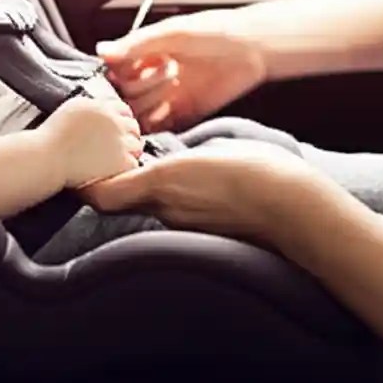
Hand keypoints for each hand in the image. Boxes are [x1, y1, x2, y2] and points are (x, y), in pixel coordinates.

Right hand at [37, 98, 144, 187]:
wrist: (47, 158)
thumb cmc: (51, 137)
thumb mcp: (71, 109)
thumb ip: (91, 106)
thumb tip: (102, 108)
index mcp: (101, 106)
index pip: (123, 109)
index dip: (121, 120)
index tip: (117, 129)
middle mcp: (113, 121)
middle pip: (133, 126)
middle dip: (127, 135)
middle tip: (117, 147)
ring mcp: (120, 141)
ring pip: (137, 145)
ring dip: (129, 152)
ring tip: (114, 160)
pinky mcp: (121, 161)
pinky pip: (133, 163)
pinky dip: (125, 167)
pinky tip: (113, 170)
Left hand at [81, 141, 356, 246]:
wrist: (294, 208)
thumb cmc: (262, 171)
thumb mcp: (215, 148)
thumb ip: (183, 156)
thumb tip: (172, 157)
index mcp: (164, 181)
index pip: (102, 194)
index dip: (87, 184)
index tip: (88, 167)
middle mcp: (166, 208)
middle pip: (122, 202)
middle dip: (117, 183)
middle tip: (119, 162)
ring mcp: (182, 225)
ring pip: (148, 207)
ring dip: (147, 192)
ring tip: (160, 170)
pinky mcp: (200, 233)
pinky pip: (174, 216)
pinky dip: (173, 203)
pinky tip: (193, 189)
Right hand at [96, 9, 267, 131]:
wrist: (252, 48)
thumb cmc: (215, 32)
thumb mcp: (172, 33)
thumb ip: (137, 45)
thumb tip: (103, 52)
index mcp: (146, 54)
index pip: (116, 71)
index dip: (119, 72)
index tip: (131, 67)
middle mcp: (153, 77)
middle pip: (125, 94)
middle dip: (142, 84)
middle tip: (168, 70)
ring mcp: (167, 97)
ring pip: (139, 112)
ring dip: (150, 102)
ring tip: (174, 83)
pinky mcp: (184, 114)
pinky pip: (160, 127)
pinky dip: (157, 124)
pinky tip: (168, 110)